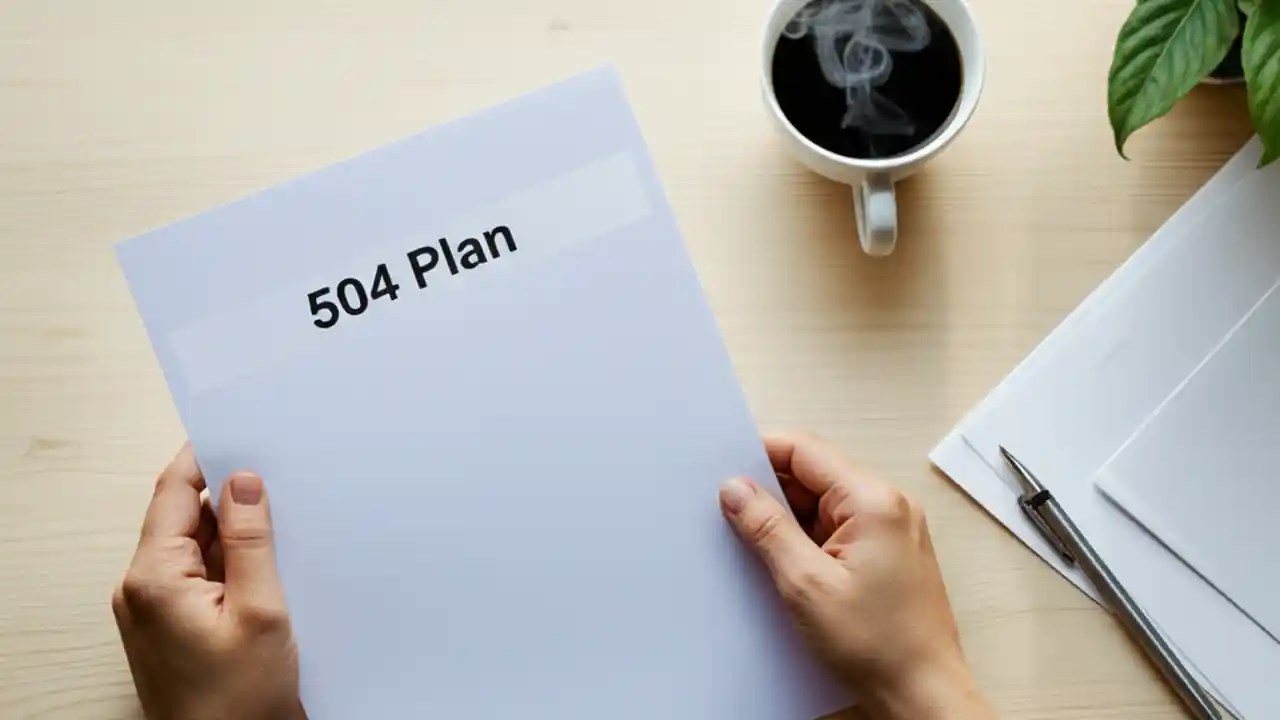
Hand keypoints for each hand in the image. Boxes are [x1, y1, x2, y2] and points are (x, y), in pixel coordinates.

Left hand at [112, 444, 304, 719]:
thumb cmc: (239, 703)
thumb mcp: (261, 612)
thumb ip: (251, 541)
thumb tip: (243, 481)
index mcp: (153, 578)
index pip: (173, 492)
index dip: (207, 457)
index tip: (242, 434)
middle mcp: (142, 588)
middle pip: (184, 516)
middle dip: (230, 497)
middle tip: (281, 482)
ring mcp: (154, 608)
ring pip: (196, 546)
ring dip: (236, 535)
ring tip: (284, 532)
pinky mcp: (172, 624)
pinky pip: (201, 575)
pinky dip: (233, 563)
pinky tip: (271, 567)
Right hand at [719, 433, 995, 719]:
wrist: (923, 694)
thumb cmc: (880, 647)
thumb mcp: (806, 584)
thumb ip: (768, 528)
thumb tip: (737, 490)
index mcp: (874, 501)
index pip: (805, 450)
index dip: (760, 453)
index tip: (726, 469)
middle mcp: (889, 506)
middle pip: (814, 473)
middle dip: (771, 491)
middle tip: (734, 516)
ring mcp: (890, 528)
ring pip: (822, 503)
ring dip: (788, 519)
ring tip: (761, 550)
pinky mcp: (886, 552)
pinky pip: (836, 527)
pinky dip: (807, 539)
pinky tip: (787, 565)